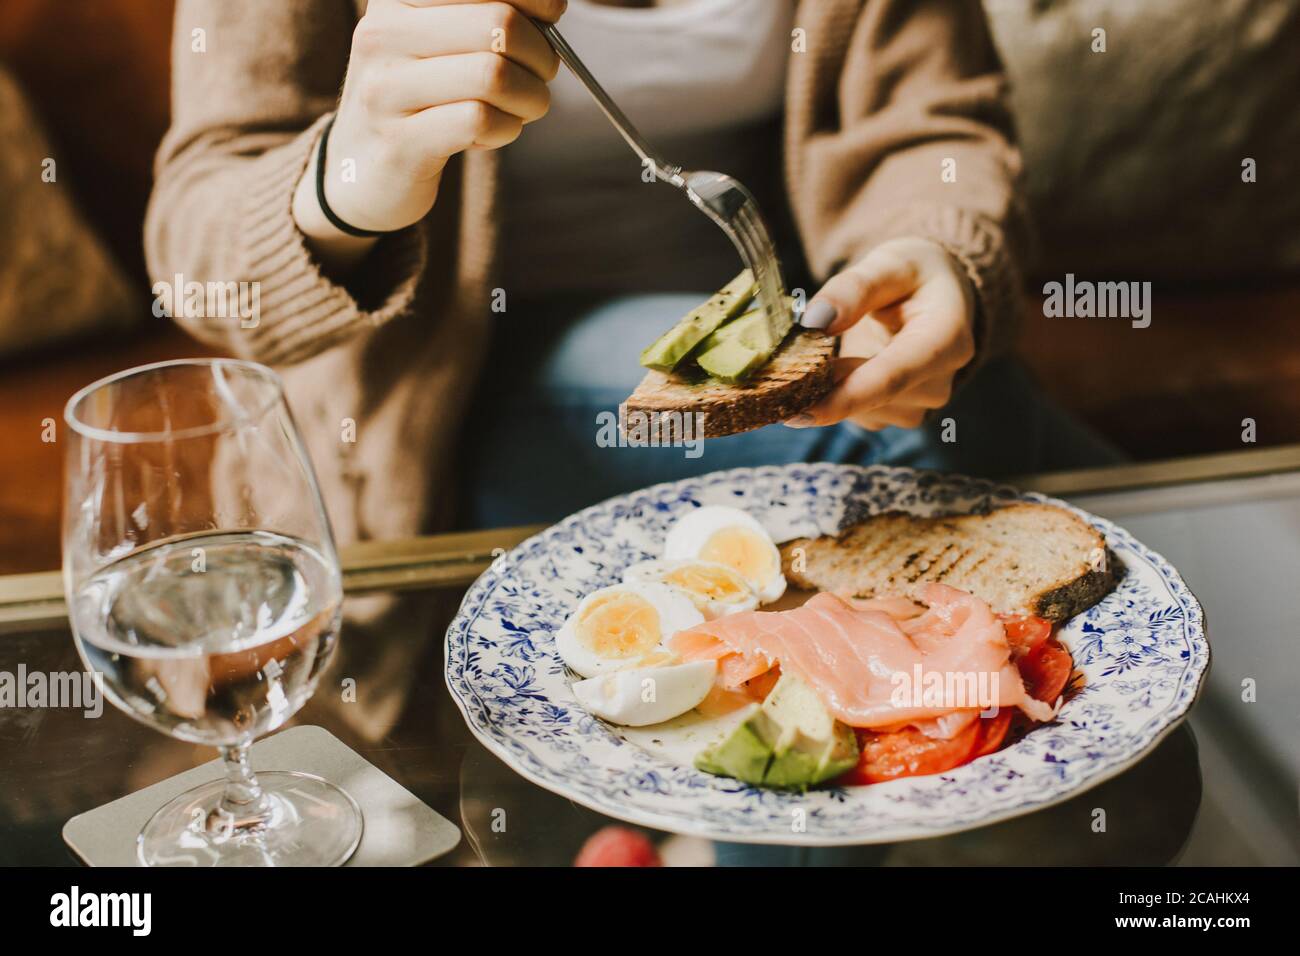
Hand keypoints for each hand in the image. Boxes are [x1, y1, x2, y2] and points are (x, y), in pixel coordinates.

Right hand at [294, 0, 562, 247]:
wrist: (364, 167)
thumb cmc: (419, 95)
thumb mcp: (439, 37)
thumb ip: (484, 12)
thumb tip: (551, 2)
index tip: (550, 14)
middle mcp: (383, 33)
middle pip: (499, 24)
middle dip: (541, 53)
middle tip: (542, 72)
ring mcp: (387, 89)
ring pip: (494, 75)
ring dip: (530, 96)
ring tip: (524, 106)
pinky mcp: (402, 141)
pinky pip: (479, 122)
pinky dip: (506, 129)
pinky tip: (495, 133)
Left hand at [788, 237, 975, 429]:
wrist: (936, 295)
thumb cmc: (914, 275)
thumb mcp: (888, 263)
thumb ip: (853, 288)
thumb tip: (815, 320)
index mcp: (946, 338)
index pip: (892, 377)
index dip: (844, 397)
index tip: (798, 411)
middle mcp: (940, 379)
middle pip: (871, 397)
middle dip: (825, 386)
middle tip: (785, 365)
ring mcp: (922, 403)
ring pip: (860, 410)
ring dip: (832, 388)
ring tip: (826, 351)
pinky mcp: (900, 413)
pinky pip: (857, 413)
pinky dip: (837, 395)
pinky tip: (835, 367)